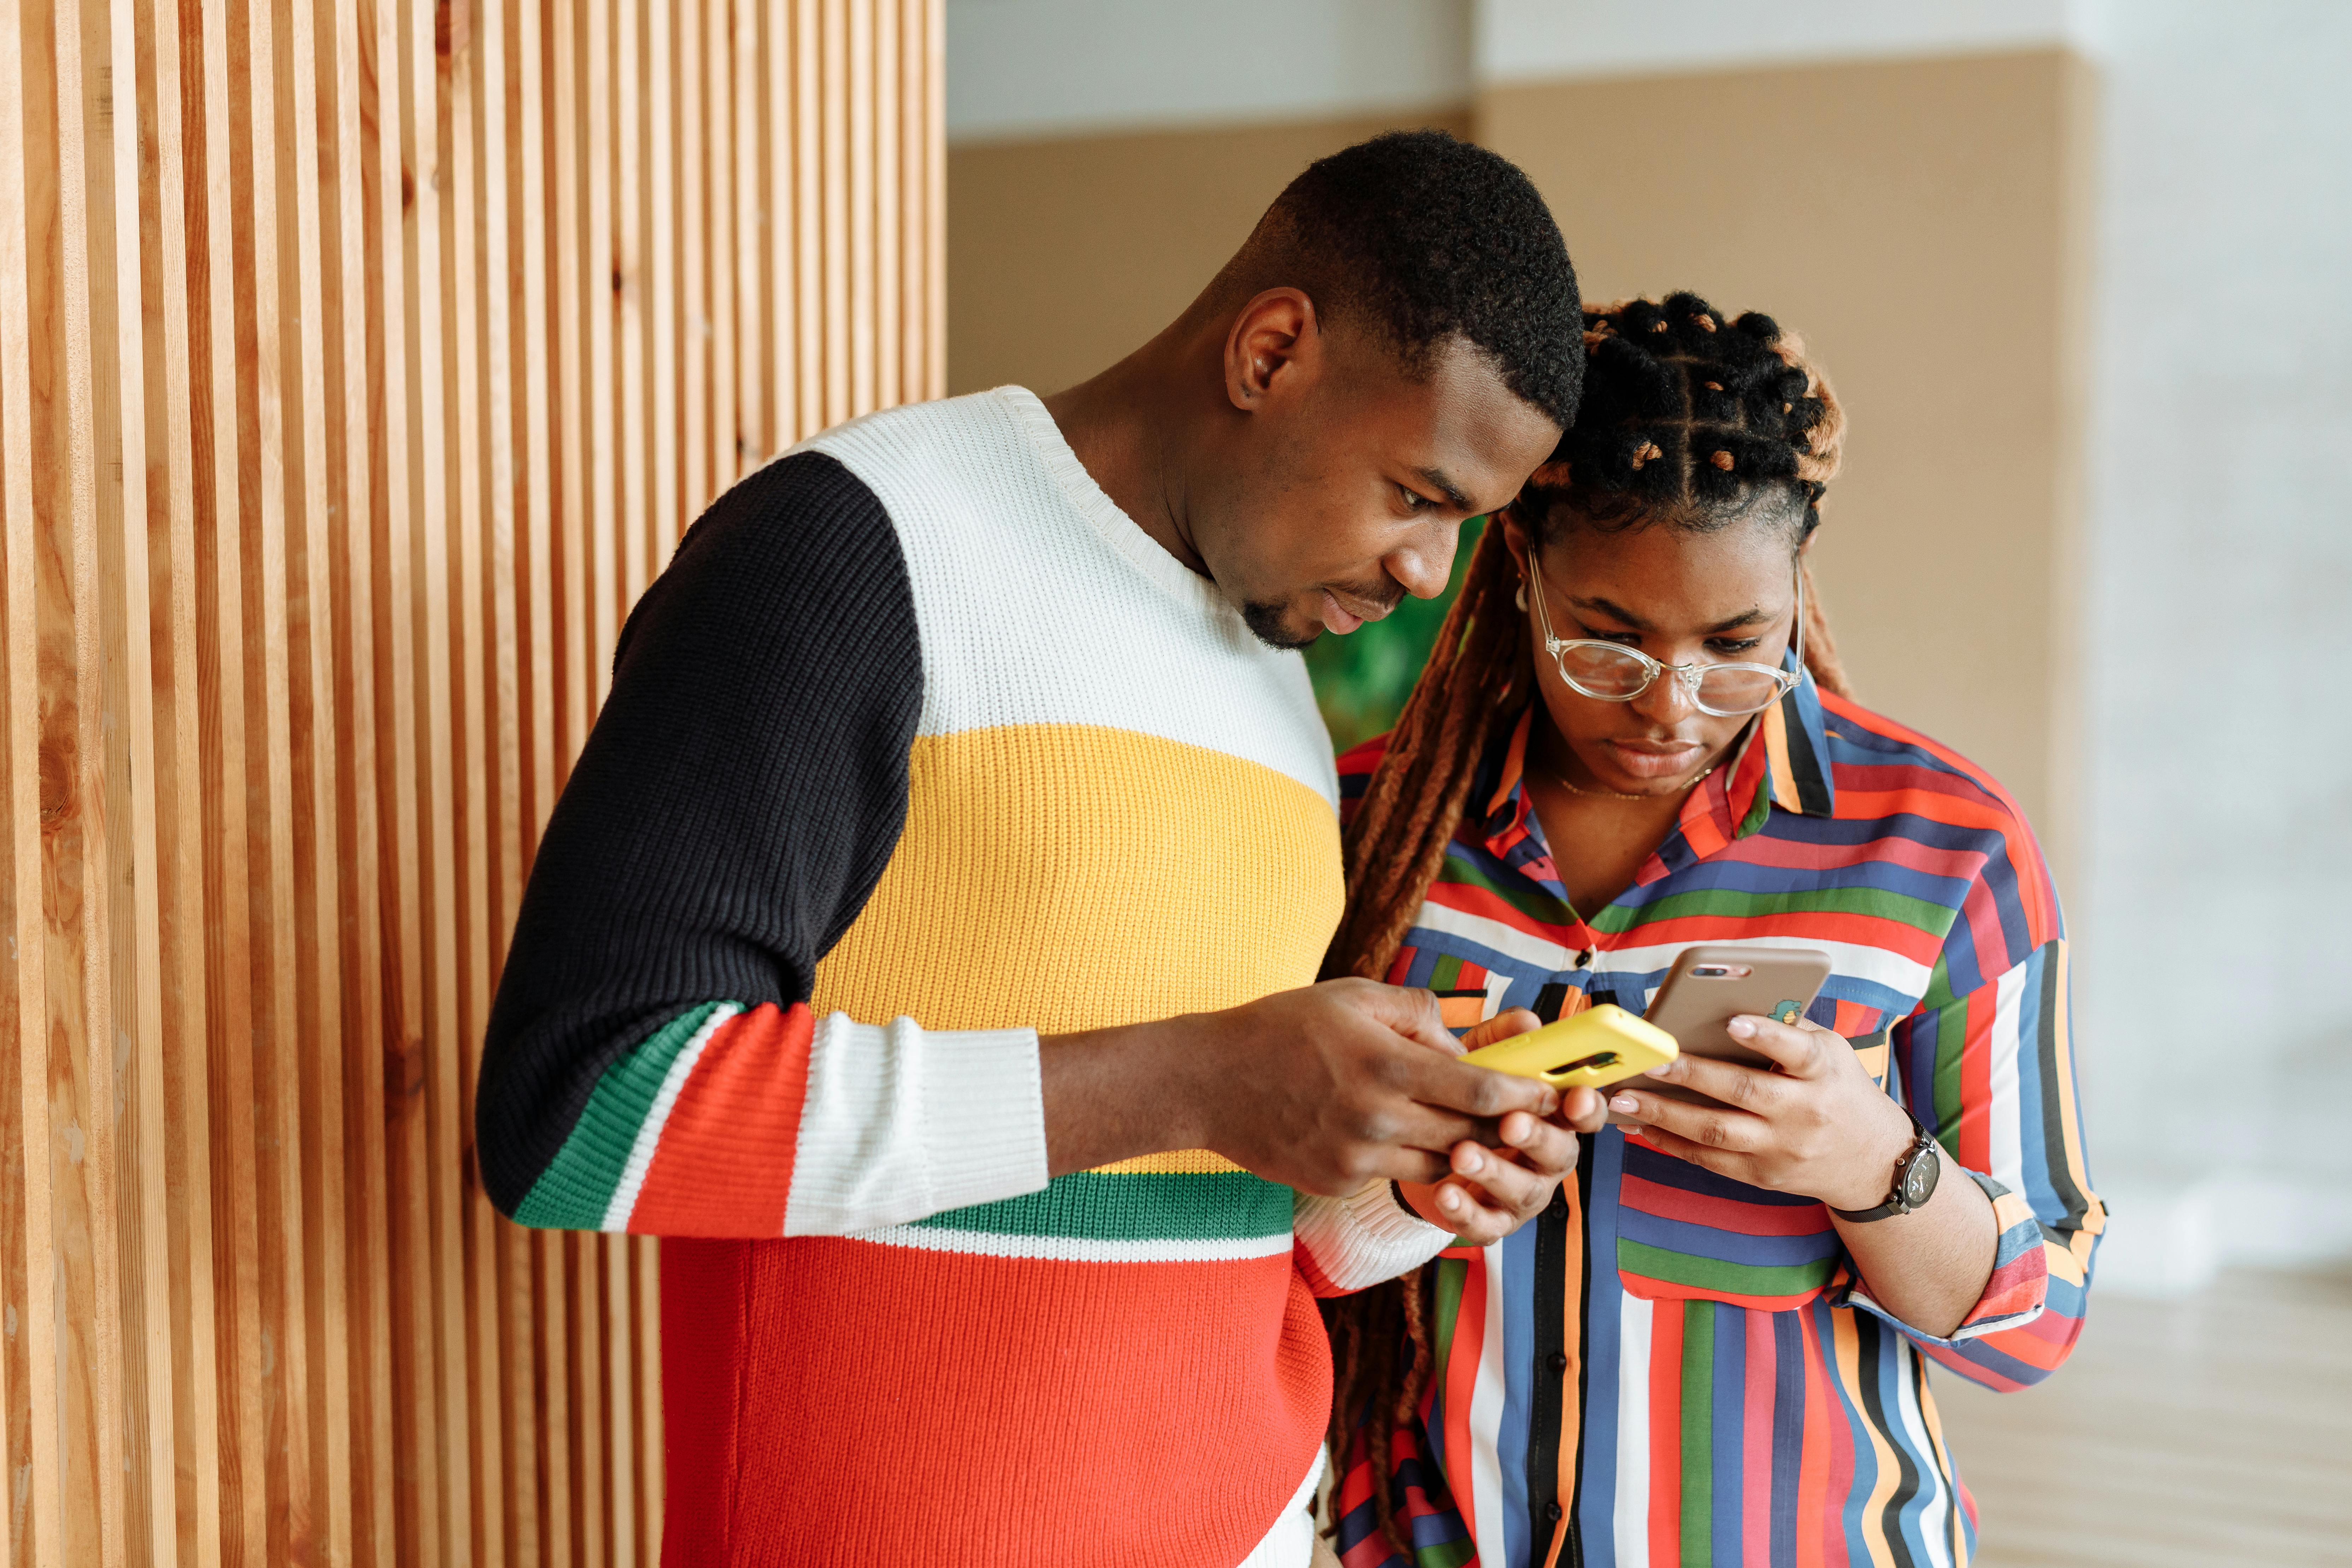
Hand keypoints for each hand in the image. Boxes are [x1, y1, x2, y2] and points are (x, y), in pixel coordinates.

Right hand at [1150, 980, 1565, 1196]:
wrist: (1208, 1081)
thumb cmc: (1282, 1027)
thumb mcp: (1354, 996)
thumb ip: (1419, 1014)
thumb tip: (1465, 1045)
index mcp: (1387, 1065)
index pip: (1484, 1092)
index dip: (1529, 1095)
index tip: (1552, 1092)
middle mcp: (1377, 1120)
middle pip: (1473, 1137)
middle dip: (1506, 1127)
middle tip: (1526, 1115)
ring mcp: (1356, 1160)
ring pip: (1440, 1165)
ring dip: (1460, 1148)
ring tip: (1462, 1124)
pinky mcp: (1337, 1184)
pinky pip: (1394, 1177)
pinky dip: (1407, 1158)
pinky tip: (1392, 1133)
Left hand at [1396, 1009, 1606, 1243]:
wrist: (1422, 1149)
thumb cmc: (1463, 1101)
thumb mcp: (1479, 1066)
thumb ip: (1503, 1043)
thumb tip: (1526, 1019)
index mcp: (1553, 1117)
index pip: (1585, 1113)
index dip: (1587, 1106)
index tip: (1577, 1097)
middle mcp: (1547, 1159)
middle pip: (1561, 1153)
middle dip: (1537, 1136)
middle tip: (1511, 1122)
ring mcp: (1523, 1195)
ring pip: (1525, 1191)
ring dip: (1495, 1171)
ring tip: (1462, 1153)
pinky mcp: (1492, 1222)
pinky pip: (1487, 1225)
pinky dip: (1466, 1212)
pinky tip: (1445, 1193)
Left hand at [1602, 1013, 1913, 1209]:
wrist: (1871, 1161)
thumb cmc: (1840, 1090)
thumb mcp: (1832, 1052)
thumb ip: (1789, 1030)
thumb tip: (1727, 1004)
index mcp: (1822, 1072)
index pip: (1797, 1050)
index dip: (1766, 1036)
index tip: (1733, 1022)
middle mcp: (1802, 1112)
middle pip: (1742, 1093)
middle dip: (1691, 1076)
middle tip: (1649, 1061)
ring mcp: (1781, 1148)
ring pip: (1716, 1132)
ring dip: (1664, 1115)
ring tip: (1623, 1101)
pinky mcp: (1762, 1174)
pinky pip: (1710, 1159)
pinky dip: (1672, 1143)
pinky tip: (1641, 1126)